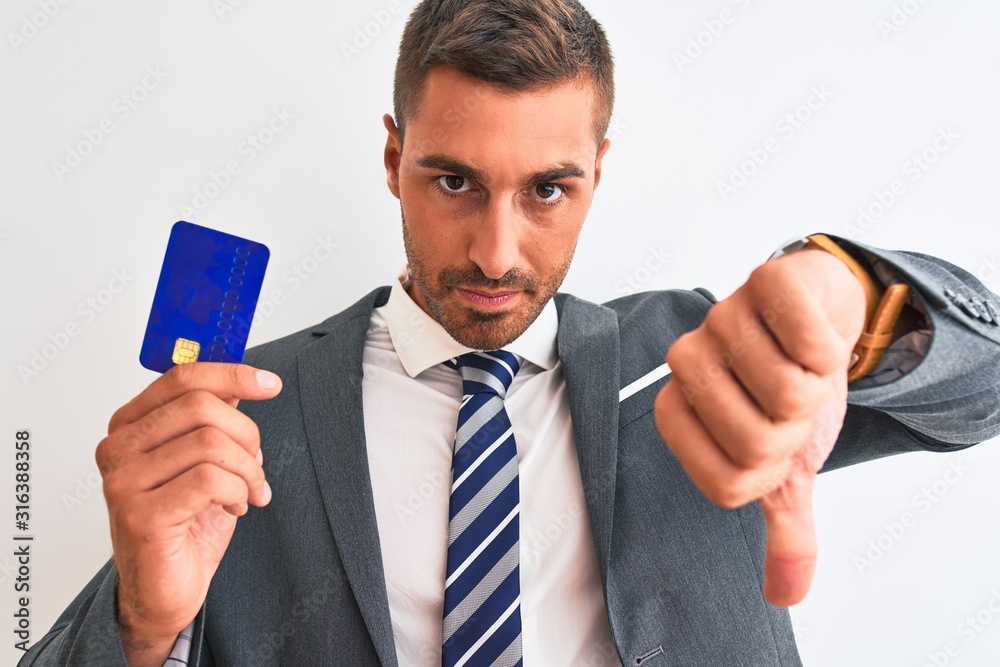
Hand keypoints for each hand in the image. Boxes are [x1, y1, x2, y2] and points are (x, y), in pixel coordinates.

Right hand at [96, 363, 280, 665]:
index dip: (232, 374)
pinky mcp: (140, 515)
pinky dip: (237, 491)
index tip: (271, 385)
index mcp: (129, 425)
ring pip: (210, 443)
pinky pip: (209, 480)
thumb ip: (213, 419)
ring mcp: (123, 482)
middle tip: (257, 464)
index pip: (181, 378)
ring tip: (249, 491)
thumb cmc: (185, 523)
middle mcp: (117, 448)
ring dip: (247, 469)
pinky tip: (235, 507)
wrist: (165, 589)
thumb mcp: (204, 459)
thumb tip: (242, 379)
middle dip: (246, 434)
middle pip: (201, 406)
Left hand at [654, 249, 864, 606]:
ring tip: (801, 367)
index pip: (728, 480)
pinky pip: (804, 335)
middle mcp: (688, 364)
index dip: (770, 468)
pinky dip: (827, 347)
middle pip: (757, 439)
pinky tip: (812, 337)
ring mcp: (721, 318)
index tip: (774, 437)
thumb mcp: (790, 466)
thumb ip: (784, 529)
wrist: (818, 319)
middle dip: (795, 431)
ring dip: (815, 387)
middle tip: (791, 402)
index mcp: (679, 414)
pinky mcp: (764, 282)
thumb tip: (785, 597)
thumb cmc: (790, 391)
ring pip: (786, 390)